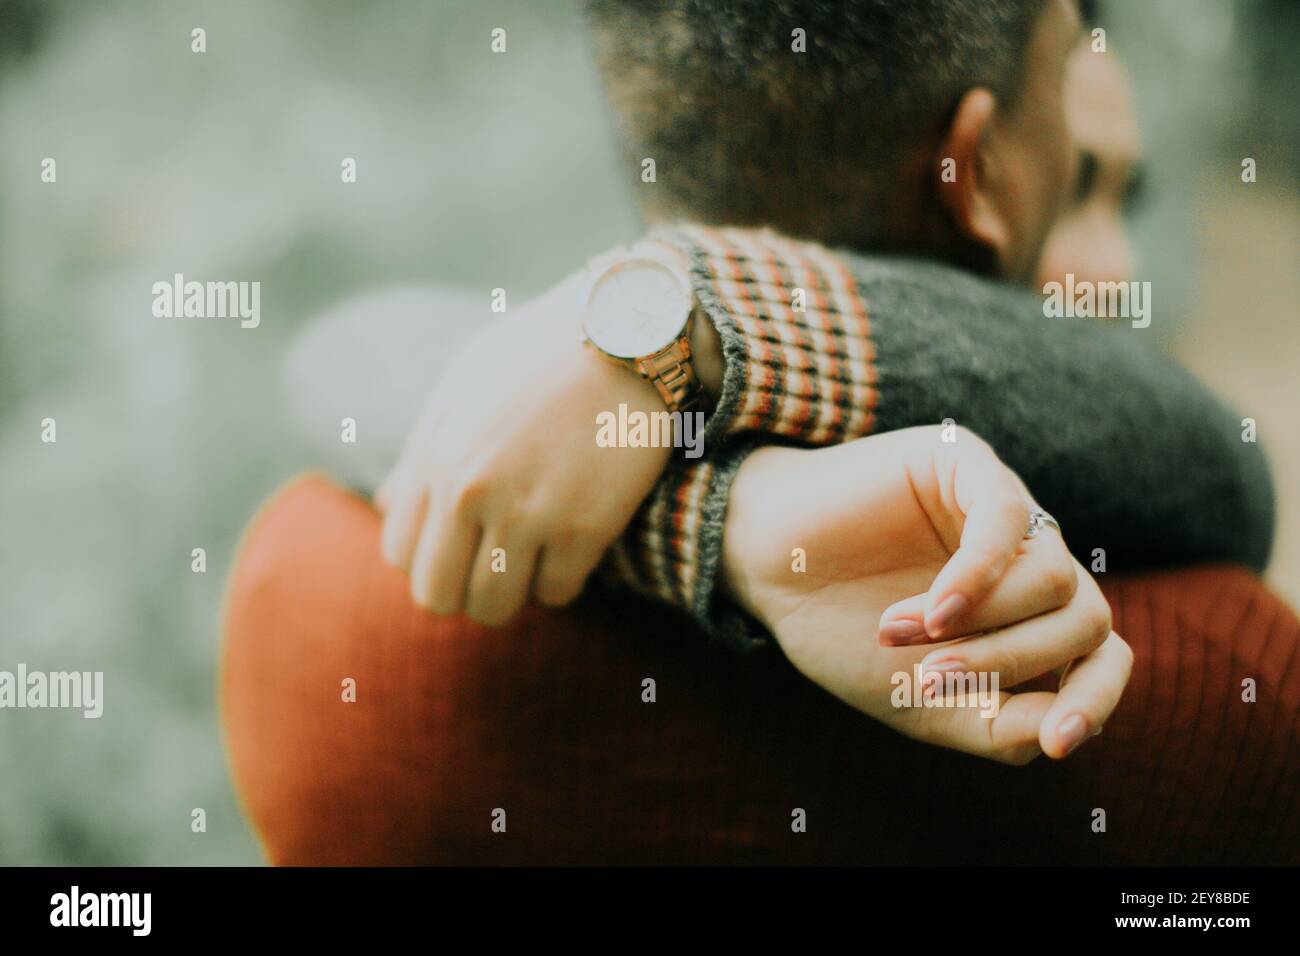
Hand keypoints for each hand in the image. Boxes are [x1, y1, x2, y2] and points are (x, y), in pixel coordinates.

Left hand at [377, 267, 683, 625]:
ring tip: (537, 555)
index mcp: (436, 455)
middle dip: (465, 588)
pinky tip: (574, 544)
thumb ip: (422, 449)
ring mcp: (528, 513)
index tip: (463, 543)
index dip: (431, 556)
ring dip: (514, 589)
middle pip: (440, 595)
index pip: (401, 554)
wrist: (629, 333)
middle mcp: (472, 491)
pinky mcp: (584, 529)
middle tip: (498, 562)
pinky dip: (563, 579)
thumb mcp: (464, 385)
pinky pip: (556, 594)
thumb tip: (386, 505)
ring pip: (495, 607)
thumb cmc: (543, 353)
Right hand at [722, 426, 1131, 763]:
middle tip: (926, 678)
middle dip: (1009, 663)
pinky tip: (932, 609)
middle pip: (1083, 621)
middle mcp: (1031, 557)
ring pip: (1054, 579)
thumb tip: (1065, 735)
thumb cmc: (840, 631)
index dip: (1094, 700)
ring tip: (899, 634)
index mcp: (1030, 615)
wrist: (765, 566)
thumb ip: (995, 725)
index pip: (1102, 654)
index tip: (1057, 741)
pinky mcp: (968, 463)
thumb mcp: (921, 702)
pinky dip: (977, 578)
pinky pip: (1007, 522)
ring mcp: (1007, 508)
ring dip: (980, 628)